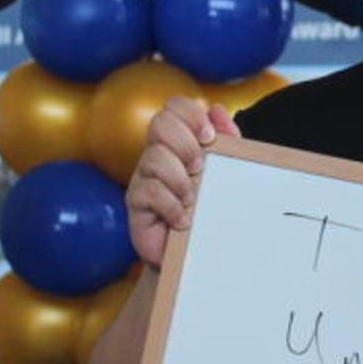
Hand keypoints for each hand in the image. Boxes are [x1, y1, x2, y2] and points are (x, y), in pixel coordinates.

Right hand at [124, 97, 238, 267]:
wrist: (193, 256)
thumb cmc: (207, 211)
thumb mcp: (224, 173)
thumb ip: (226, 142)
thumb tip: (218, 110)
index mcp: (177, 142)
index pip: (173, 107)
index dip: (191, 114)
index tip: (210, 137)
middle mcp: (156, 155)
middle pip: (160, 123)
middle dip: (186, 143)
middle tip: (200, 168)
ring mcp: (143, 177)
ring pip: (154, 157)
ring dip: (180, 179)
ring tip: (192, 199)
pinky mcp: (135, 203)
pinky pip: (149, 190)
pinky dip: (171, 205)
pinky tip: (182, 219)